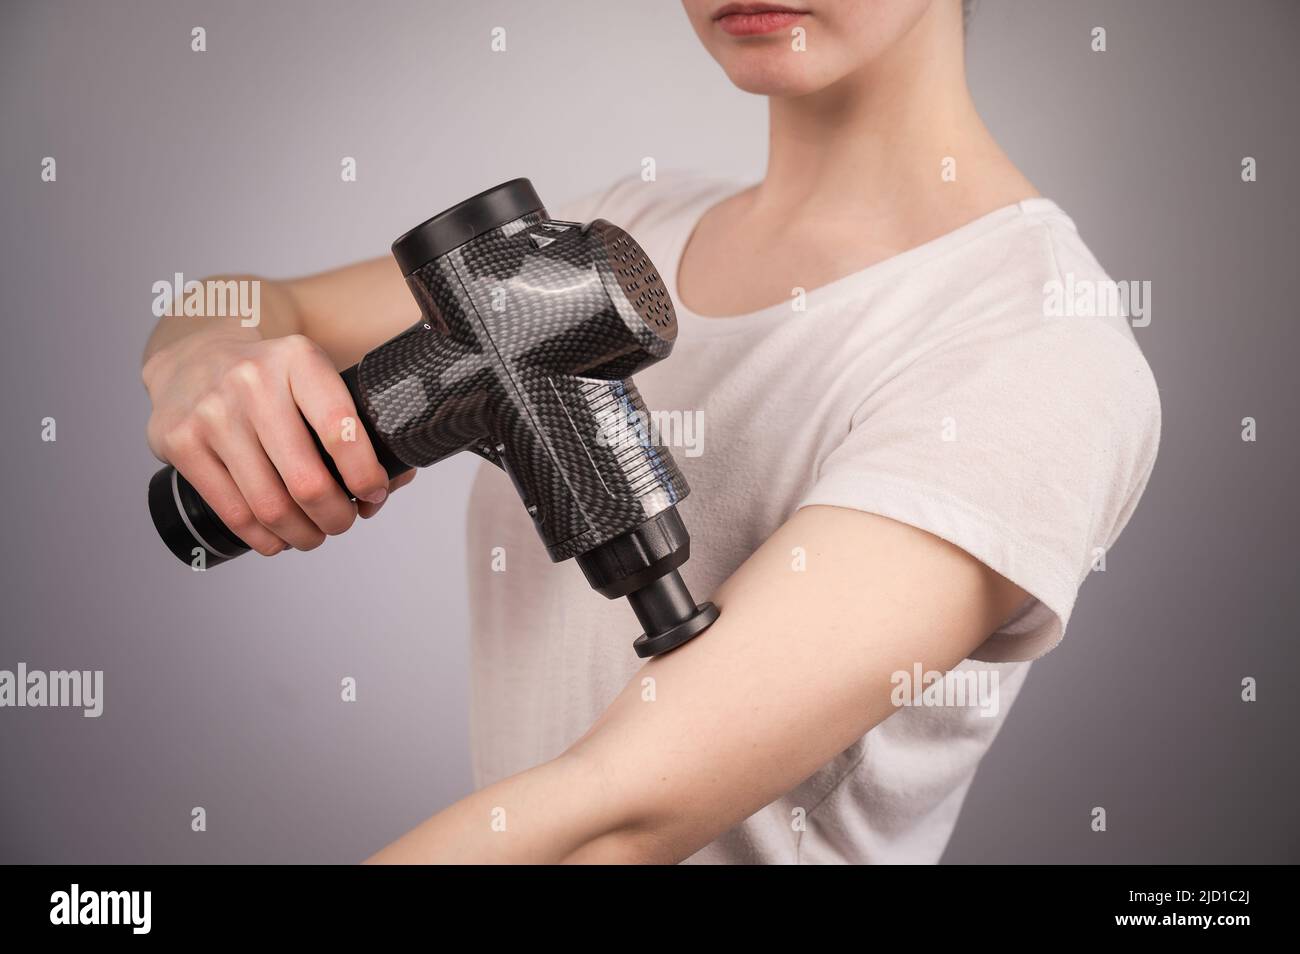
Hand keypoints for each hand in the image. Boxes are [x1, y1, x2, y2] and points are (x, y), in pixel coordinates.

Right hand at [142, 328, 412, 555]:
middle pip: (307, 481)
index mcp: (298, 359)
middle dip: (336, 517)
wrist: (194, 354)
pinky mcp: (181, 442)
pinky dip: (264, 538)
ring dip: (302, 535)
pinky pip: (233, 512)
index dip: (365, 476)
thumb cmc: (270, 377)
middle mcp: (252, 382)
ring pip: (269, 505)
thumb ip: (358, 422)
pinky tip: (278, 537)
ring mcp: (211, 413)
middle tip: (343, 521)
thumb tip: (395, 481)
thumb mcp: (313, 376)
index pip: (341, 430)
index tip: (373, 493)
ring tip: (313, 535)